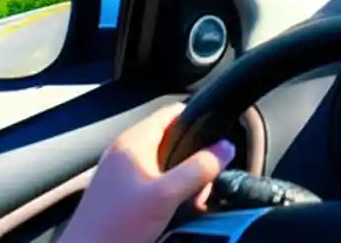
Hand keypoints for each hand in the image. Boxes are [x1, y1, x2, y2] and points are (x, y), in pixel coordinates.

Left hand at [61, 103, 235, 242]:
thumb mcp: (166, 195)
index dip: (198, 123)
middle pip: (175, 142)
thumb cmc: (115, 227)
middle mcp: (127, 152)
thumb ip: (198, 169)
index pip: (173, 113)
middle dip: (196, 163)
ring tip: (189, 204)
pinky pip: (157, 184)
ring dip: (185, 182)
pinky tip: (175, 213)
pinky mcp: (123, 194)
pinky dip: (171, 195)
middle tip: (201, 187)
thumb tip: (226, 148)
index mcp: (133, 141)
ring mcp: (123, 174)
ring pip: (168, 165)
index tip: (216, 144)